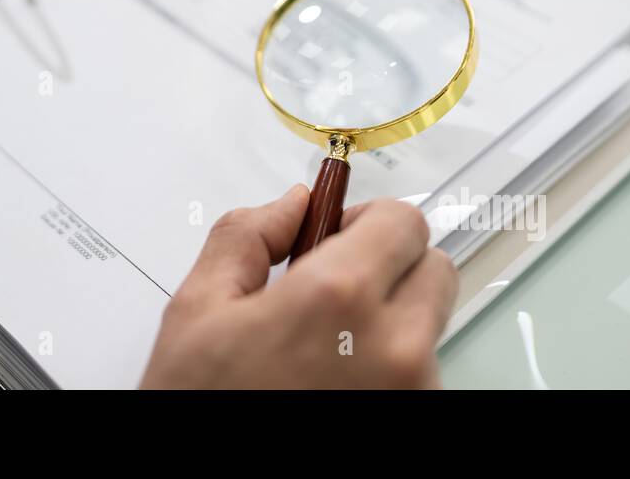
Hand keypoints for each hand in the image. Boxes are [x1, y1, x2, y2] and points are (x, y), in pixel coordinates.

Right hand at [140, 187, 457, 388]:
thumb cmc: (201, 408)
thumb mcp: (196, 311)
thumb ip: (247, 237)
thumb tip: (290, 206)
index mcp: (338, 299)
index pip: (402, 220)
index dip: (365, 219)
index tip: (337, 234)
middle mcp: (394, 346)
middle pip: (433, 267)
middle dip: (389, 264)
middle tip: (333, 286)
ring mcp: (414, 393)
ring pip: (430, 324)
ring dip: (393, 319)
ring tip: (326, 346)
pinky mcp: (417, 422)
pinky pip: (423, 373)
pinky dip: (392, 366)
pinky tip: (335, 379)